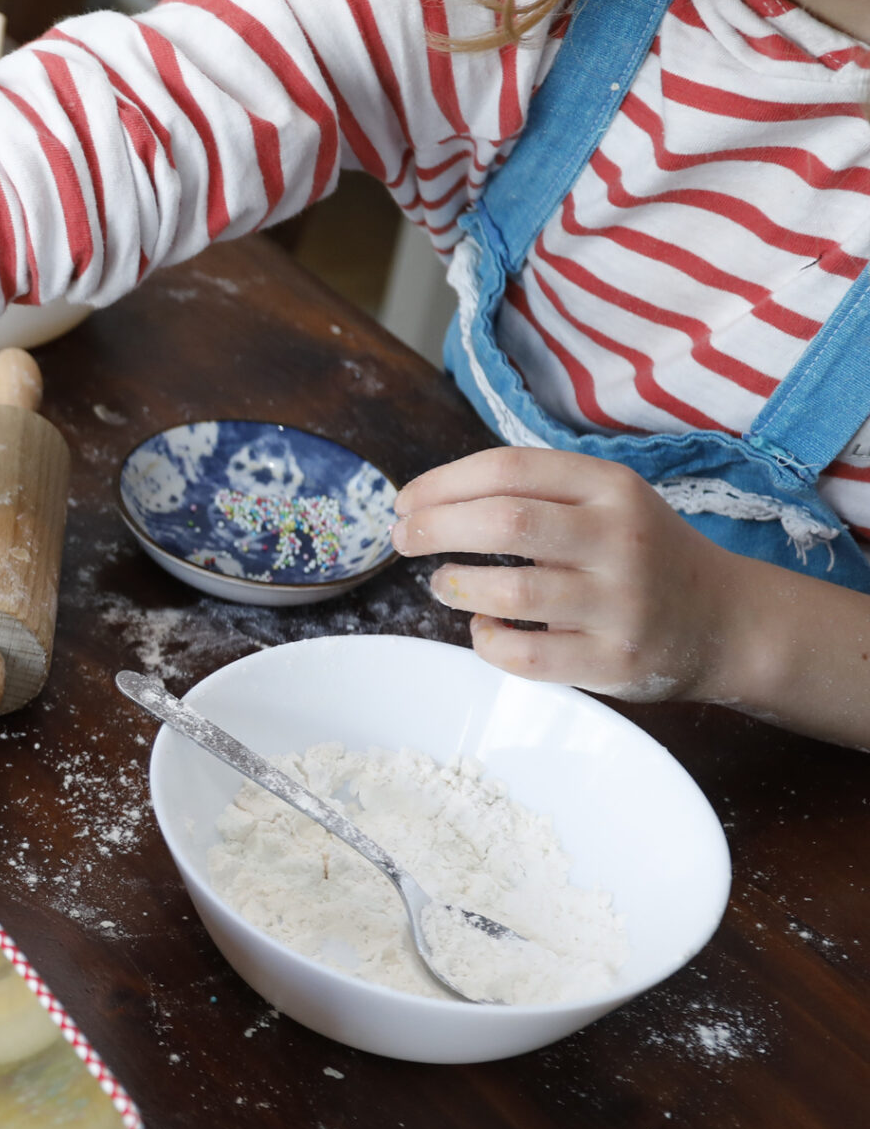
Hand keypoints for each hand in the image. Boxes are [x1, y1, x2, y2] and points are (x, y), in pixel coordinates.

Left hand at [390, 448, 738, 701]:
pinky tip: (483, 627)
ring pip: (510, 592)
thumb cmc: (641, 554)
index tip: (405, 501)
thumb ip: (535, 493)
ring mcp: (620, 603)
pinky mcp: (614, 659)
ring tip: (442, 583)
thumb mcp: (605, 502)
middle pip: (503, 522)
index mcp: (611, 488)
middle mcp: (619, 539)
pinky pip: (525, 655)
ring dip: (456, 586)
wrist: (725, 620)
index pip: (509, 469)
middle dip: (435, 527)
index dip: (442, 484)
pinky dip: (487, 641)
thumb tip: (429, 500)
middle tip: (402, 538)